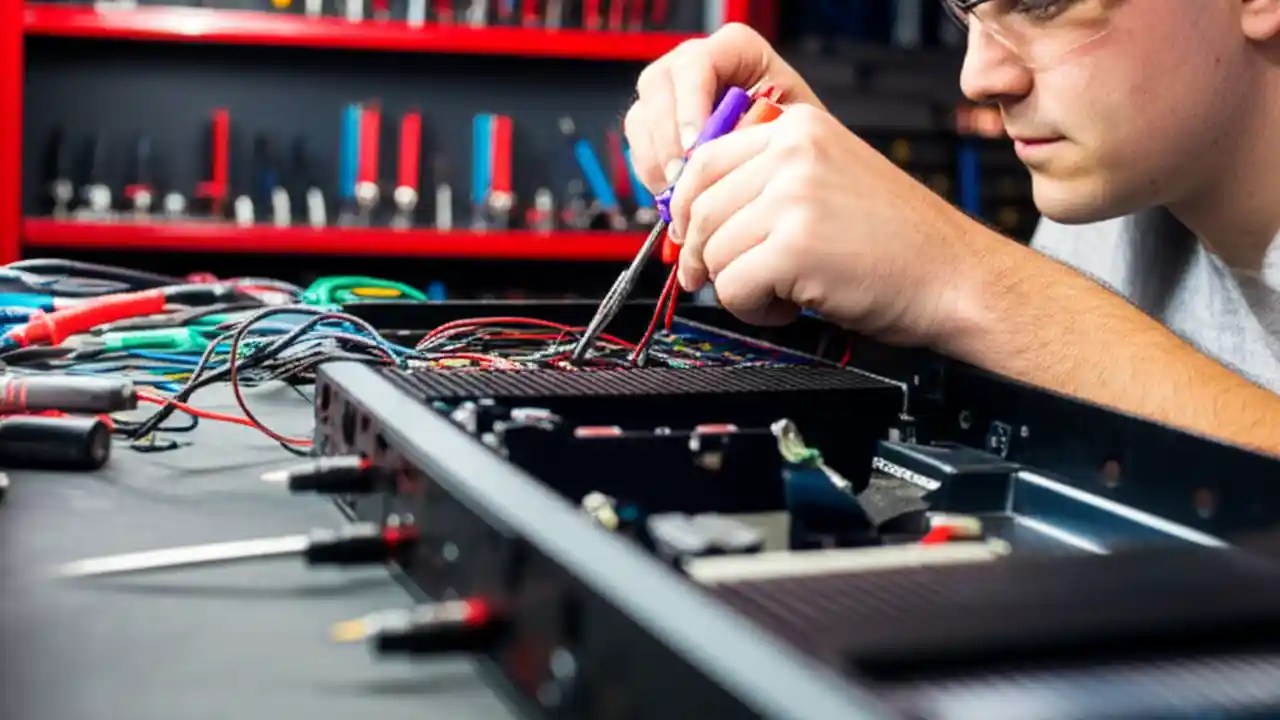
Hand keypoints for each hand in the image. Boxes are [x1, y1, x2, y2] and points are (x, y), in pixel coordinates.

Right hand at [623, 23, 825, 193]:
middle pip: (658, 86)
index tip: (696, 146)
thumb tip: (711, 151)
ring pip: (642, 117)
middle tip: (682, 176)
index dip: (690, 104)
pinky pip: (640, 145)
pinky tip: (676, 193)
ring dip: (657, 159)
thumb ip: (752, 131)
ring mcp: (671, 95)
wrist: (795, 161)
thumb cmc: (799, 139)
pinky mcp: (658, 127)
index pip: (695, 63)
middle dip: (667, 137)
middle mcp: (695, 65)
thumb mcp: (790, 128)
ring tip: (680, 192)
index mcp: (734, 49)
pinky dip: (653, 173)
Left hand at [668, 104, 996, 349]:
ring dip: (736, 286)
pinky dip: (753, 310)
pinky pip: (734, 287)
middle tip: (719, 282)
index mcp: (798, 127)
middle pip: (702, 208)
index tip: (691, 238)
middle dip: (703, 256)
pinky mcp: (794, 247)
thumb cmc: (897, 241)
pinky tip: (789, 307)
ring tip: (780, 293)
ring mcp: (793, 197)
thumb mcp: (829, 179)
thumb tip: (694, 212)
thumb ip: (768, 181)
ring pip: (715, 252)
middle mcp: (793, 152)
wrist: (954, 277)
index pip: (704, 159)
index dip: (687, 207)